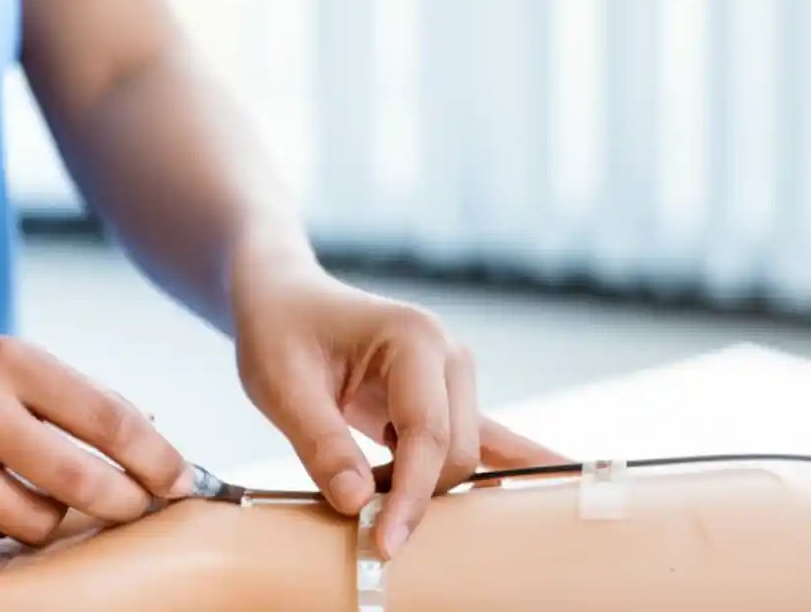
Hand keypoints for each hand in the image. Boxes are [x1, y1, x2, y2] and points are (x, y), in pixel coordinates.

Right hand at [0, 318, 193, 543]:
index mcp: (7, 359)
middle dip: (124, 504)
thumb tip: (147, 436)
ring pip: (34, 523)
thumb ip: (66, 395)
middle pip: (79, 481)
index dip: (157, 457)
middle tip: (139, 507)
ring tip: (60, 499)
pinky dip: (3, 522)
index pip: (107, 417)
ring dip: (61, 520)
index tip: (184, 480)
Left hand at [231, 262, 565, 558]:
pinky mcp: (448, 397)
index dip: (409, 494)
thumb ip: (320, 443)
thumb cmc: (279, 331)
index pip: (429, 434)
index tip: (384, 541)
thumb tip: (358, 505)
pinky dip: (511, 466)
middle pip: (457, 451)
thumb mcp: (280, 385)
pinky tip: (562, 486)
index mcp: (413, 339)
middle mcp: (448, 354)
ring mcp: (455, 376)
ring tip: (377, 503)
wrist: (285, 298)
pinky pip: (490, 440)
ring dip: (425, 488)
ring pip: (465, 457)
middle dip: (412, 493)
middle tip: (351, 508)